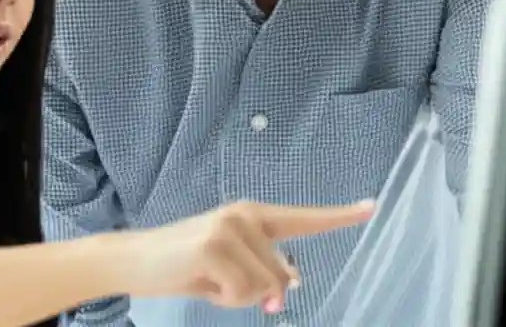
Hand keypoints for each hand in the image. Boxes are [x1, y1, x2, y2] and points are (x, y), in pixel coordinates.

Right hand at [117, 199, 374, 312]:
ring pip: (263, 286)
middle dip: (255, 294)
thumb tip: (291, 284)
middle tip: (217, 282)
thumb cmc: (184, 266)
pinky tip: (200, 281)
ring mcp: (230, 226)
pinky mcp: (215, 244)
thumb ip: (264, 269)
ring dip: (236, 297)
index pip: (304, 219)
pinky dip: (223, 299)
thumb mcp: (230, 268)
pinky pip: (242, 291)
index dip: (340, 216)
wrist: (134, 259)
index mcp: (253, 215)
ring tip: (206, 278)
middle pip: (281, 276)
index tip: (372, 207)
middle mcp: (245, 214)